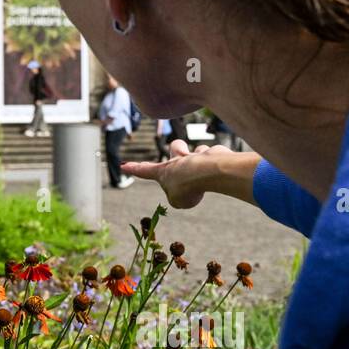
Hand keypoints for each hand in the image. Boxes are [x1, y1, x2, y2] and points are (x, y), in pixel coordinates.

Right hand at [121, 140, 260, 208]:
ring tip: (208, 176)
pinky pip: (218, 159)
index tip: (124, 165)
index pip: (145, 170)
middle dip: (177, 151)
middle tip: (180, 155)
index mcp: (164, 172)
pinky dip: (220, 166)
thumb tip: (192, 189)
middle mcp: (179, 160)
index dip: (134, 169)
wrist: (207, 173)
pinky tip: (224, 176)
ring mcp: (197, 156)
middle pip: (175, 147)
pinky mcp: (216, 155)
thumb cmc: (187, 187)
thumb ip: (180, 196)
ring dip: (203, 160)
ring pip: (199, 151)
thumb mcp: (178, 201)